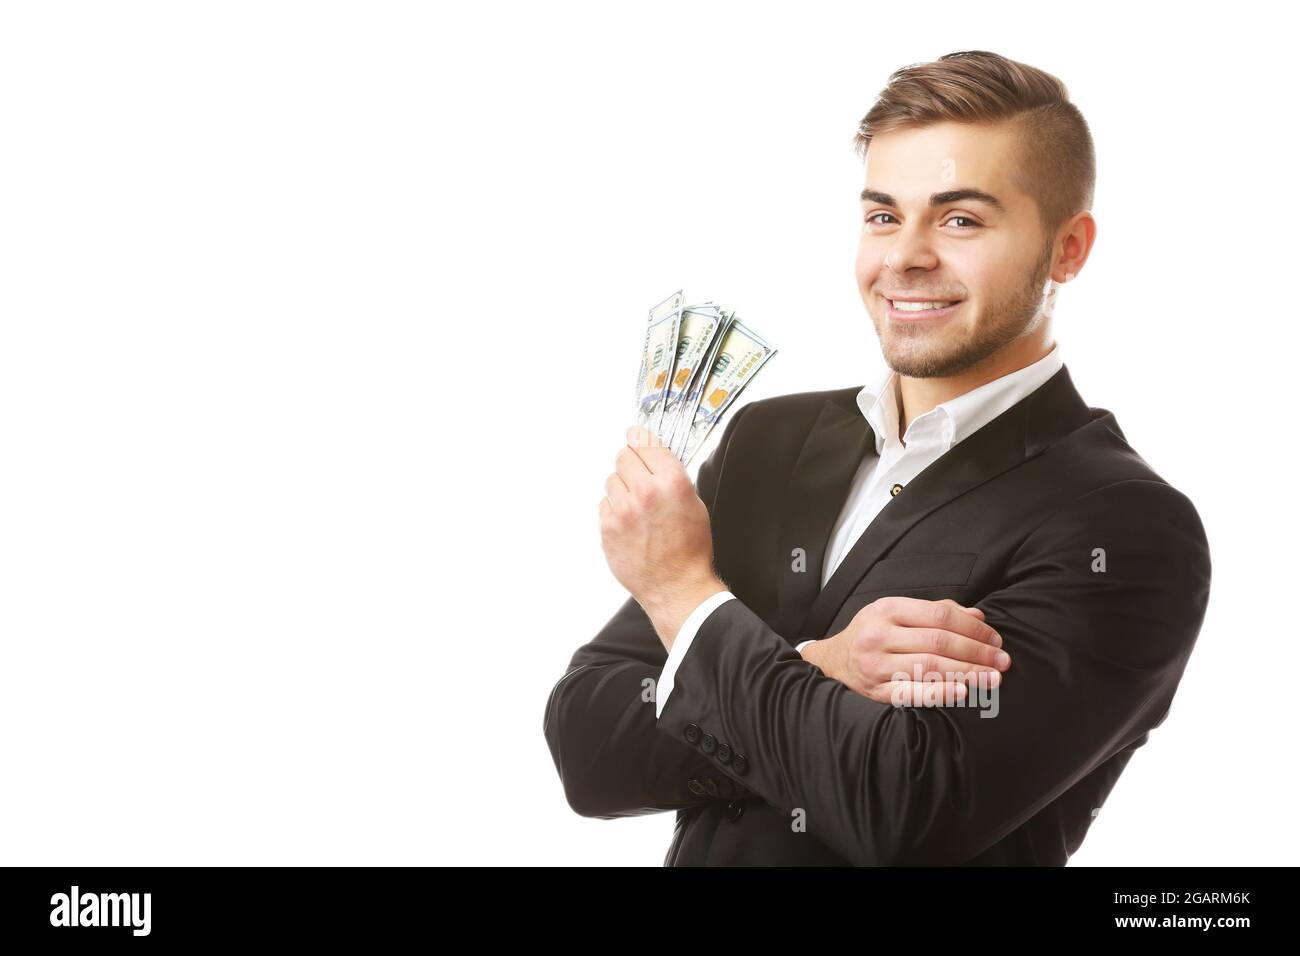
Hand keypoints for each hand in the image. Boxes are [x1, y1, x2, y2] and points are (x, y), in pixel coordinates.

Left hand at [599, 426, 725, 646]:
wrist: (676, 586)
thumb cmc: (690, 548)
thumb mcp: (694, 504)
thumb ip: (671, 475)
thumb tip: (653, 453)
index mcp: (672, 482)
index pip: (646, 443)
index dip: (640, 438)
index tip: (635, 435)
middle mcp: (645, 492)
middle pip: (624, 456)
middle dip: (631, 463)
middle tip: (639, 476)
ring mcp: (623, 510)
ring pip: (612, 480)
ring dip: (622, 487)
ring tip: (638, 507)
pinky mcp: (608, 527)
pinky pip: (605, 504)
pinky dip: (615, 508)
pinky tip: (630, 523)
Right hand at [800, 597, 1008, 705]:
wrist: (833, 661)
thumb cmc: (871, 634)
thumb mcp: (896, 613)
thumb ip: (936, 612)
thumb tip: (978, 618)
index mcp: (887, 610)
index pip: (940, 615)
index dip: (973, 628)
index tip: (995, 639)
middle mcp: (879, 635)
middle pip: (939, 642)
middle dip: (977, 651)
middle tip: (1002, 660)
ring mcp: (877, 664)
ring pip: (930, 666)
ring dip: (968, 672)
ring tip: (993, 677)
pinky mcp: (877, 691)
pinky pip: (914, 693)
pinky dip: (941, 692)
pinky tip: (963, 691)